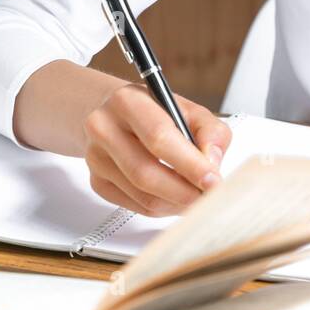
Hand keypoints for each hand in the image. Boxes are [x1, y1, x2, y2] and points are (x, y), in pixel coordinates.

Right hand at [82, 83, 232, 215]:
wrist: (118, 115)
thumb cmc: (157, 112)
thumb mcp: (190, 109)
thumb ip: (210, 132)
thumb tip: (211, 163)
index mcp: (127, 101)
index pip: (159, 137)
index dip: (189, 164)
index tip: (213, 180)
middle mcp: (104, 128)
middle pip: (145, 172)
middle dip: (184, 191)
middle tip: (209, 196)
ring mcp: (96, 158)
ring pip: (142, 195)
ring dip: (176, 203)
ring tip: (197, 197)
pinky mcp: (98, 182)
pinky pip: (136, 206)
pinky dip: (163, 208)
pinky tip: (176, 198)